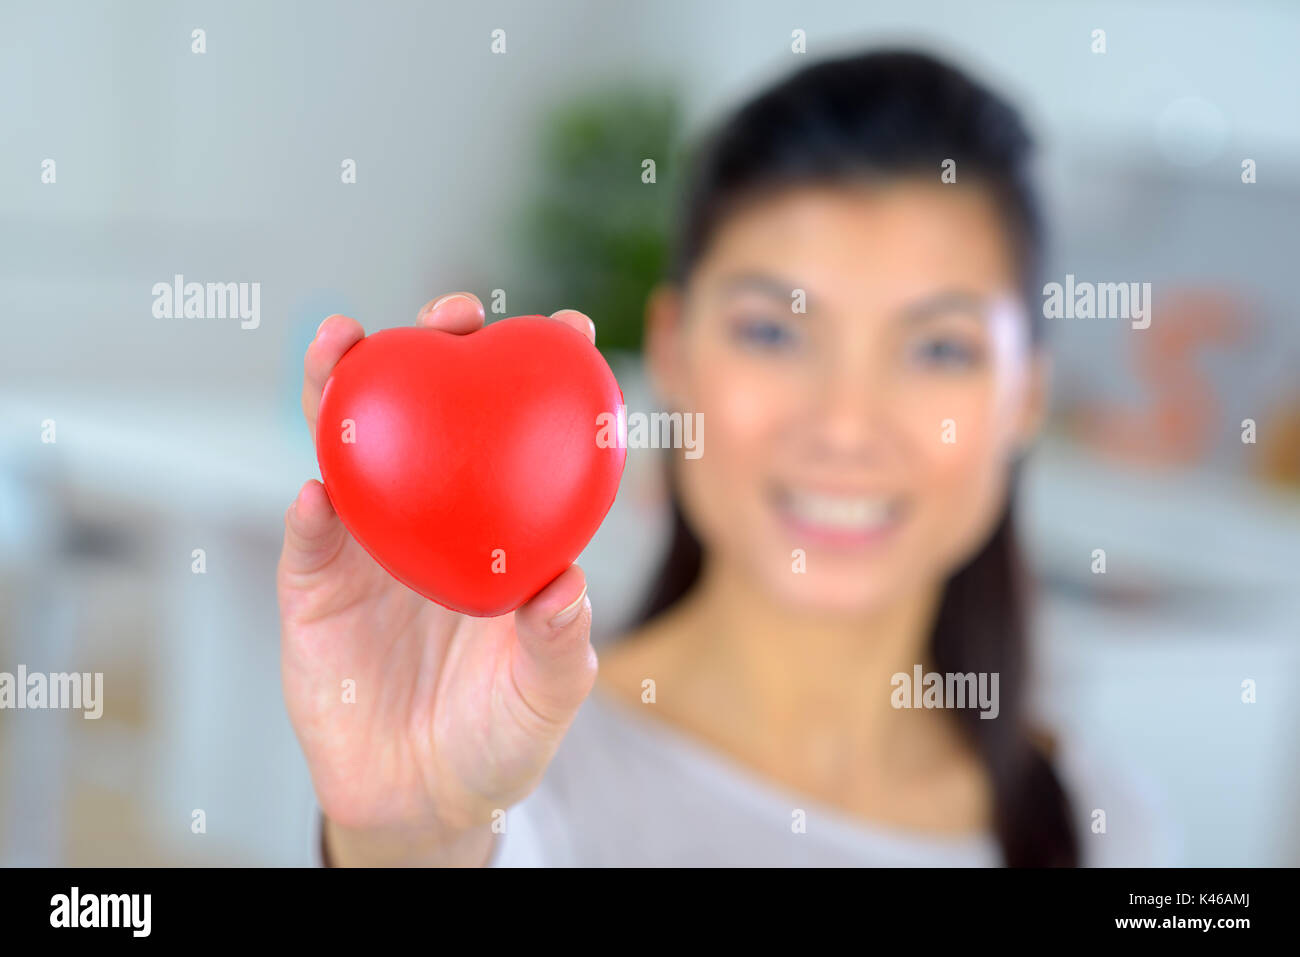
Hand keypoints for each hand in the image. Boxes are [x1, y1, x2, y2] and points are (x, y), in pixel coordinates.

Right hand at [278, 294, 599, 865]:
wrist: (420, 798)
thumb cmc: (497, 736)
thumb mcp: (543, 698)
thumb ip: (560, 648)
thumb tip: (568, 585)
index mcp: (494, 528)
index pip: (519, 437)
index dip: (540, 378)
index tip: (572, 329)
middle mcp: (432, 517)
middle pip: (428, 414)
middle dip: (432, 350)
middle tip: (449, 313)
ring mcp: (368, 547)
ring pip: (352, 452)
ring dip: (343, 392)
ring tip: (346, 344)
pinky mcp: (313, 590)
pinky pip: (309, 543)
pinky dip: (311, 513)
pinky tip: (318, 489)